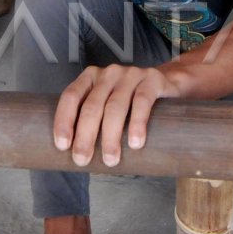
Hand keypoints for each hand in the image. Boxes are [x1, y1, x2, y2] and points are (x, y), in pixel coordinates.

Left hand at [53, 65, 180, 166]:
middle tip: (83, 160)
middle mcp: (109, 73)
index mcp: (91, 77)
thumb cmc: (131, 102)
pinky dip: (137, 124)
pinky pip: (142, 101)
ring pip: (115, 106)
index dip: (64, 120)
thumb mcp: (107, 103)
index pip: (71, 96)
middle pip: (93, 105)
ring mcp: (131, 75)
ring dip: (111, 135)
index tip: (63, 146)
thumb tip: (77, 155)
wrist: (169, 83)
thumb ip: (94, 118)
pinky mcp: (153, 80)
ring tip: (111, 159)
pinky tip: (135, 142)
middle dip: (86, 135)